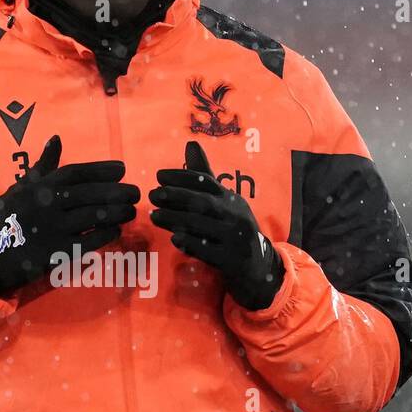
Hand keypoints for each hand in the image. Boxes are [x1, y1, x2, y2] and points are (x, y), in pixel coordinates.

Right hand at [0, 136, 139, 296]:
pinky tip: (116, 231)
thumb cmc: (6, 218)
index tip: (122, 169)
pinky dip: (104, 235)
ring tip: (130, 211)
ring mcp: (52, 229)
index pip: (75, 173)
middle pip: (89, 194)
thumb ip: (43, 166)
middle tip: (135, 191)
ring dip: (116, 213)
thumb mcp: (20, 187)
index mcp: (38, 186)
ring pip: (92, 217)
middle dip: (116, 191)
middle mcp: (47, 204)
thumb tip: (56, 139)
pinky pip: (87, 242)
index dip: (101, 169)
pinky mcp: (56, 252)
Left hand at [149, 141, 283, 309]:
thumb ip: (204, 177)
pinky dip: (190, 243)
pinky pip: (208, 251)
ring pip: (203, 225)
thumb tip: (190, 143)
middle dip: (177, 196)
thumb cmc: (233, 231)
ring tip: (154, 215)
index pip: (207, 182)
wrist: (258, 268)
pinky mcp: (233, 260)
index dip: (183, 177)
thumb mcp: (224, 204)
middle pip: (204, 201)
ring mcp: (236, 239)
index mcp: (233, 200)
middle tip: (153, 194)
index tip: (159, 176)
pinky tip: (174, 238)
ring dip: (176, 219)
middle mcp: (236, 216)